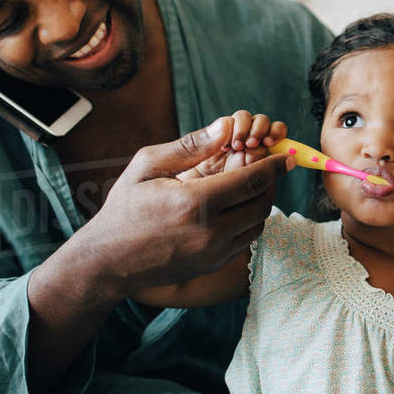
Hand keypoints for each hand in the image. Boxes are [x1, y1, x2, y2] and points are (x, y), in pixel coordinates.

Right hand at [77, 116, 292, 299]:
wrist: (107, 260)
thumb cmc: (124, 207)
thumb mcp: (148, 167)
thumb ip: (190, 146)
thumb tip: (226, 127)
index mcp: (194, 203)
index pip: (251, 180)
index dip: (273, 165)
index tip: (285, 156)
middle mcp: (210, 232)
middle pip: (262, 202)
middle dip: (268, 182)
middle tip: (262, 167)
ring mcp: (214, 254)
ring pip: (258, 223)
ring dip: (259, 201)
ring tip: (245, 185)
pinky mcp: (214, 265)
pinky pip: (245, 239)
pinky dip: (246, 220)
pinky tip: (231, 206)